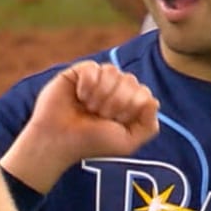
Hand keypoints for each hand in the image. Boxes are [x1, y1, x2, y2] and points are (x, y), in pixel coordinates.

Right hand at [2, 61, 159, 191]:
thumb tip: (152, 100)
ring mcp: (97, 80)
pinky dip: (87, 84)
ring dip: (101, 94)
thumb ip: (148, 126)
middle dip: (115, 102)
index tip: (114, 122)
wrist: (59, 141)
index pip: (143, 93)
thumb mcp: (127, 143)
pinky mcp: (78, 72)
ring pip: (113, 71)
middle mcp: (114, 89)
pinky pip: (93, 67)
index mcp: (128, 104)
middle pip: (130, 80)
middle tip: (98, 116)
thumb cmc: (91, 143)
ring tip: (88, 107)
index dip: (130, 107)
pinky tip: (79, 96)